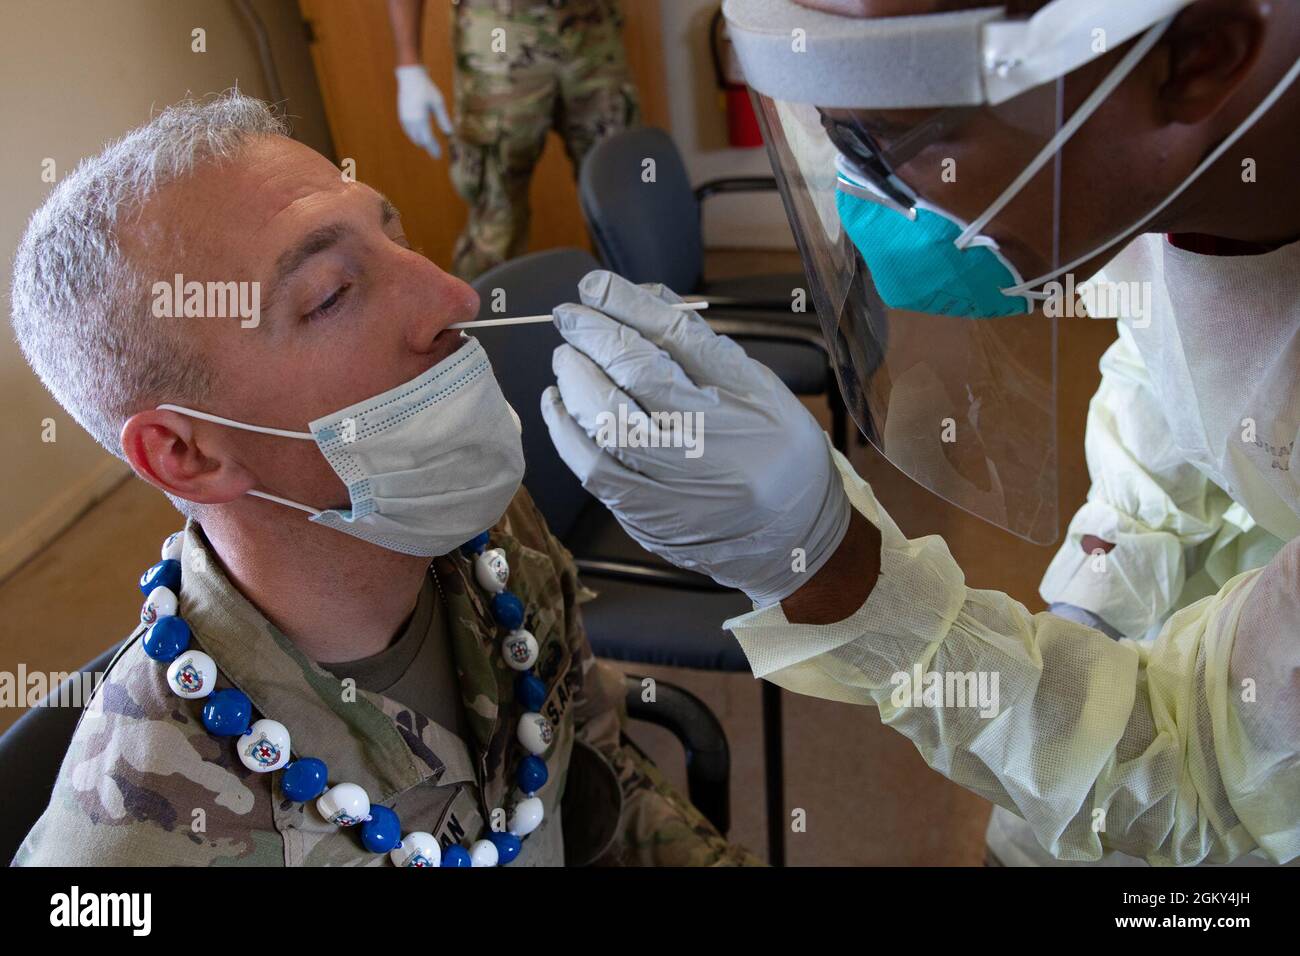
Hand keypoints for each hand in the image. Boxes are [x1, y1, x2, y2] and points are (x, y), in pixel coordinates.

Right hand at [395, 65, 452, 159]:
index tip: (438, 156)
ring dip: (422, 141)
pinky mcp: (402, 116)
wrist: (409, 77)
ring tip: (430, 145)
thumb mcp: (438, 102)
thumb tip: (449, 133)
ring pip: (414, 137)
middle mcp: (411, 122)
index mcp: (420, 119)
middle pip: (420, 141)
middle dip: (428, 146)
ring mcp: (405, 120)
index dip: (433, 149)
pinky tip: (421, 135)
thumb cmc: (426, 89)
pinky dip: (416, 135)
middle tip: (437, 153)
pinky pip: (409, 131)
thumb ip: (443, 119)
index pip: (428, 139)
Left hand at [540, 271, 850, 607]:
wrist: (794, 540)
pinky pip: (592, 469)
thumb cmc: (779, 454)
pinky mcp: (649, 515)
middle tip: (569, 317)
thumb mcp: (759, 389)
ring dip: (574, 380)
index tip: (594, 286)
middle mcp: (714, 443)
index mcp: (747, 402)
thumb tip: (639, 299)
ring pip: (607, 422)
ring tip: (565, 357)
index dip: (627, 305)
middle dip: (592, 337)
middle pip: (637, 375)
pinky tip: (556, 403)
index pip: (676, 338)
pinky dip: (565, 430)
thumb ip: (701, 345)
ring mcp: (679, 485)